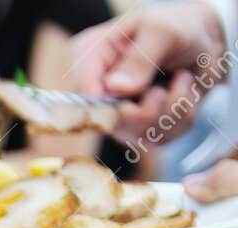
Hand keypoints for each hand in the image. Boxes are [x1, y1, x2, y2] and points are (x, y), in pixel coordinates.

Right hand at [71, 2, 225, 143]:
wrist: (205, 42)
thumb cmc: (179, 28)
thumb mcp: (162, 32)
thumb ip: (139, 59)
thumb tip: (116, 88)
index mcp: (89, 58)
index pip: (83, 96)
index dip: (110, 104)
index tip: (140, 92)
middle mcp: (97, 89)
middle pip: (110, 123)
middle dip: (149, 109)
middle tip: (168, 84)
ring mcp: (115, 112)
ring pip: (137, 135)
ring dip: (171, 111)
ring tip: (182, 80)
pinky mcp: (137, 128)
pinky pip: (158, 139)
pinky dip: (180, 118)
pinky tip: (183, 94)